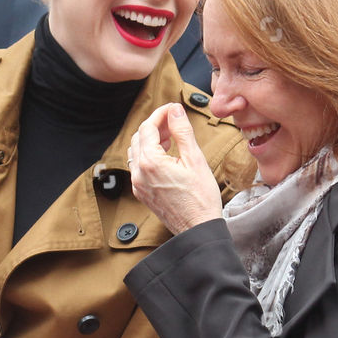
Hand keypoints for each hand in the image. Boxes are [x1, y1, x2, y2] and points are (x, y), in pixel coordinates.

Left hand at [130, 104, 223, 233]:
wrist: (197, 229)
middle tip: (173, 121)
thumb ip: (182, 132)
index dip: (160, 114)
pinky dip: (148, 154)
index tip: (173, 109)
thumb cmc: (200, 198)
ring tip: (170, 136)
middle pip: (139, 137)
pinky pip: (138, 166)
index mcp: (150, 163)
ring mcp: (138, 184)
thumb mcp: (195, 160)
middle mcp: (139, 173)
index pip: (148, 127)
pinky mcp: (141, 192)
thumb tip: (175, 111)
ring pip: (136, 151)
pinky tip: (166, 154)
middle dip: (155, 125)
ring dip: (150, 139)